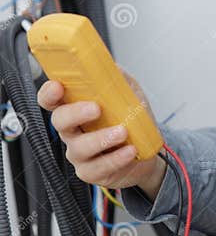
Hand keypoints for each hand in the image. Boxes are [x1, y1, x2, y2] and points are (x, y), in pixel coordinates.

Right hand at [36, 70, 166, 193]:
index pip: (51, 99)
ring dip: (101, 138)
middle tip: (96, 108)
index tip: (57, 86)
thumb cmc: (132, 121)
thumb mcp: (128, 93)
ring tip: (123, 132)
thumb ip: (116, 78)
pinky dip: (115, 159)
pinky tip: (129, 151)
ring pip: (79, 147)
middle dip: (76, 113)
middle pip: (59, 121)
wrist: (146, 151)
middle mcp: (72, 130)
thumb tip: (108, 64)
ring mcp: (79, 153)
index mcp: (75, 108)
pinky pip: (97, 168)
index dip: (49, 93)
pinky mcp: (91, 171)